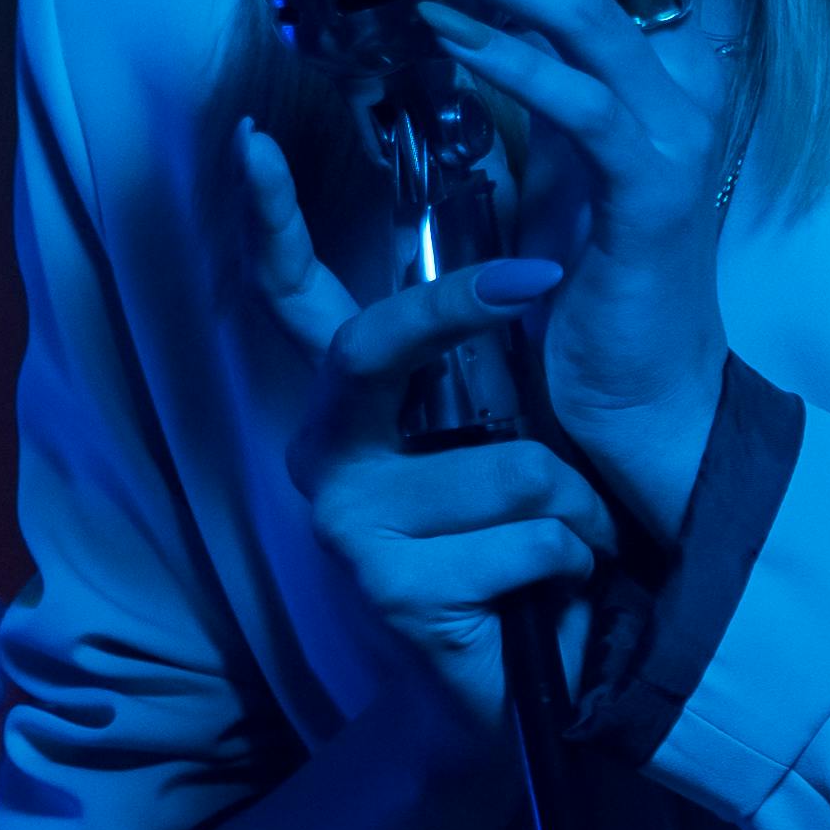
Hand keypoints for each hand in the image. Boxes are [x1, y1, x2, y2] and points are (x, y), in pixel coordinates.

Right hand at [237, 121, 623, 719]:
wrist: (510, 688)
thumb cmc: (516, 548)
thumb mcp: (504, 442)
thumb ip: (486, 372)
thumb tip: (531, 254)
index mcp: (350, 410)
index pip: (295, 302)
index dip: (268, 221)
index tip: (254, 141)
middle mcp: (326, 454)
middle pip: (377, 345)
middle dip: (458, 306)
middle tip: (537, 279)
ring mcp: (349, 522)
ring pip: (514, 463)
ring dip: (575, 510)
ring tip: (559, 548)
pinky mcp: (392, 586)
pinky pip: (532, 536)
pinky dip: (571, 562)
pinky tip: (546, 593)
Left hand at [346, 0, 742, 542]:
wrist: (648, 393)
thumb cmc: (603, 266)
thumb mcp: (571, 133)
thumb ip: (544, 53)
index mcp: (693, 45)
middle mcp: (703, 68)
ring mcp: (683, 124)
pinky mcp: (646, 186)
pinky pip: (571, 96)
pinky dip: (499, 54)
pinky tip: (433, 29)